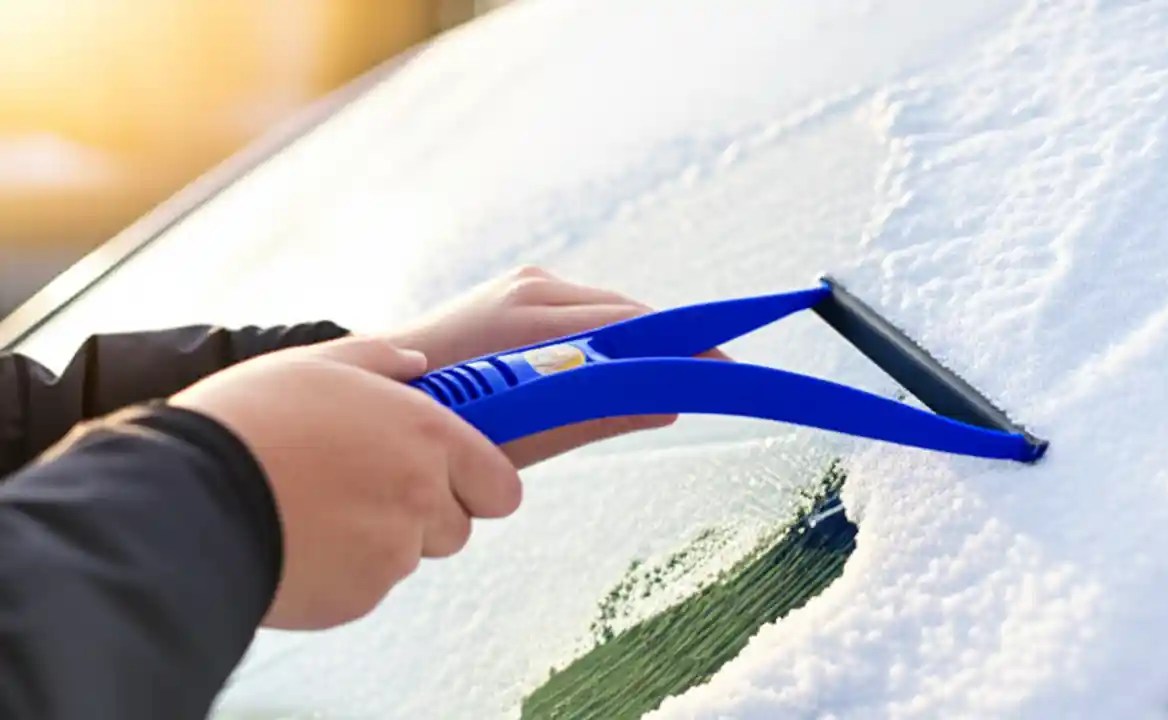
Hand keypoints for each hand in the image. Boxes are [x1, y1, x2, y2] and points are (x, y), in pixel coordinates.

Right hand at [170, 337, 520, 629]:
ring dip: (380, 541)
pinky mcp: (358, 597)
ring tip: (318, 510)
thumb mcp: (314, 364)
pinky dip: (343, 571)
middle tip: (365, 489)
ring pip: (408, 556)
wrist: (185, 496)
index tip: (455, 478)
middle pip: (457, 525)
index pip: (501, 485)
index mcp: (425, 434)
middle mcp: (422, 494)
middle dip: (424, 514)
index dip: (479, 483)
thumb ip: (378, 360)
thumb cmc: (247, 422)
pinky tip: (299, 541)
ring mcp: (392, 552)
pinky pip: (367, 586)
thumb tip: (416, 364)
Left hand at [382, 266, 728, 466]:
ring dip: (640, 343)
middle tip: (710, 380)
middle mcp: (532, 288)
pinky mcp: (520, 288)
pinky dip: (610, 338)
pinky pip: (586, 310)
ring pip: (610, 311)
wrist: (373, 387)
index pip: (631, 326)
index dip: (683, 348)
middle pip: (628, 314)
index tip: (723, 368)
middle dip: (669, 346)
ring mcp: (525, 284)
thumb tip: (668, 405)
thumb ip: (597, 414)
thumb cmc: (442, 417)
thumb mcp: (523, 432)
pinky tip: (619, 366)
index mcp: (530, 318)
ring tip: (671, 379)